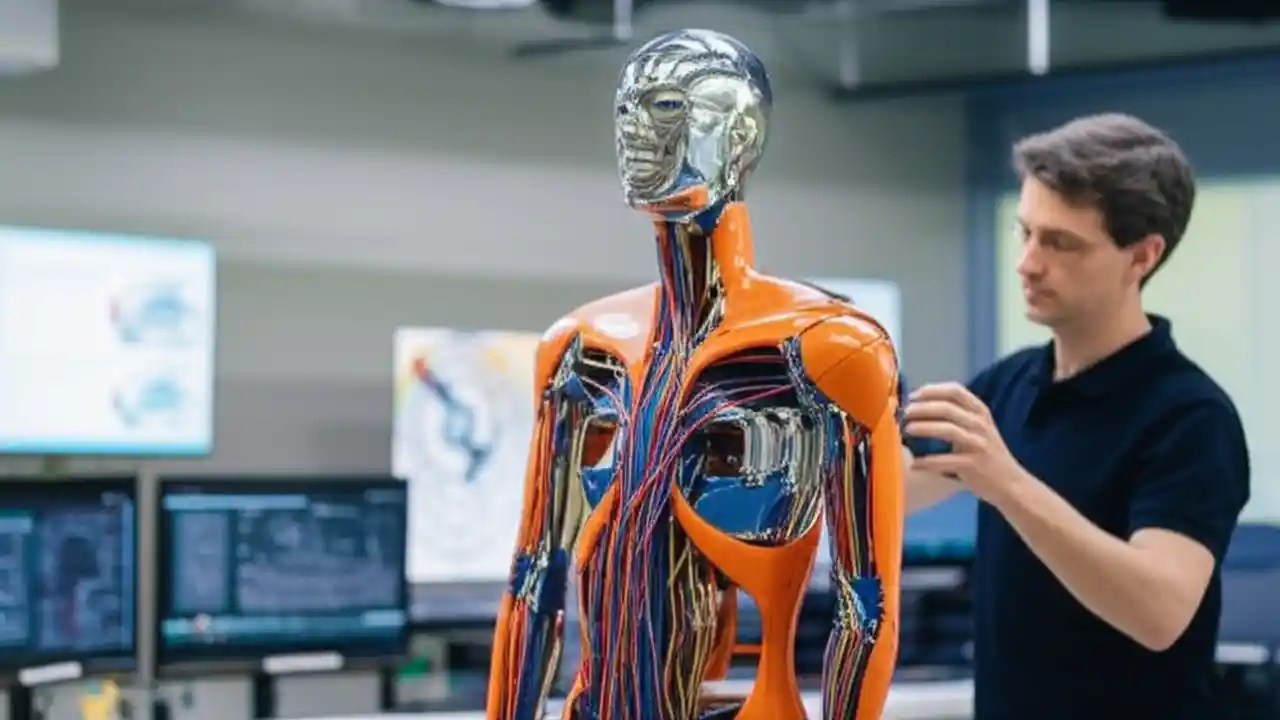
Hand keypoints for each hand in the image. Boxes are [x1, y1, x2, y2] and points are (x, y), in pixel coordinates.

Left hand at [903, 382, 1028, 506]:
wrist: (1010, 483)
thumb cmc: (986, 453)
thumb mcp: (978, 428)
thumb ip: (957, 415)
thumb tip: (919, 406)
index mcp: (980, 412)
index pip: (955, 390)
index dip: (931, 390)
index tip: (913, 396)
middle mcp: (980, 424)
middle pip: (947, 408)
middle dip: (922, 408)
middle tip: (905, 414)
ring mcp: (978, 445)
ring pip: (948, 430)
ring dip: (924, 428)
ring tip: (907, 430)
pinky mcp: (973, 465)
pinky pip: (946, 461)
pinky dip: (928, 462)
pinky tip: (915, 464)